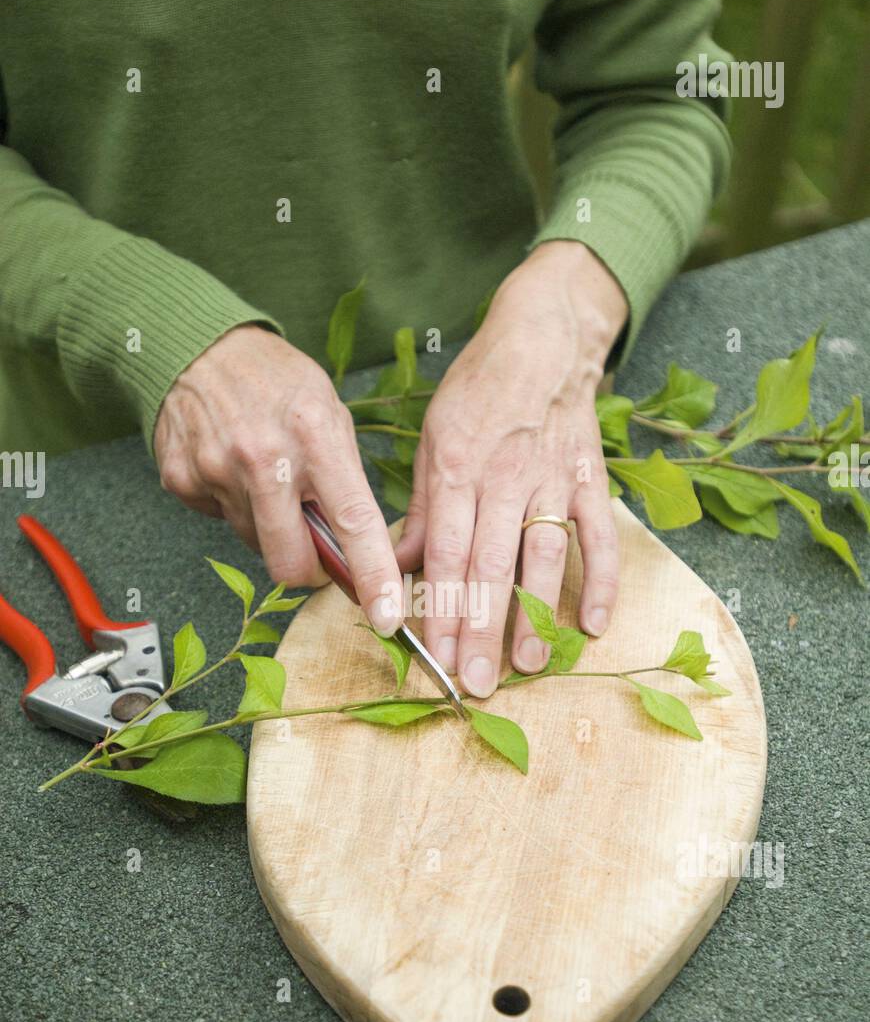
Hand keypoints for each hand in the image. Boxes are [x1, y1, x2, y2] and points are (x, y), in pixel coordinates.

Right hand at [154, 325, 402, 634]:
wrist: (200, 346)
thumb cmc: (277, 382)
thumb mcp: (329, 413)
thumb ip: (343, 480)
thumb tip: (353, 549)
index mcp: (315, 436)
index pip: (353, 522)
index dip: (371, 575)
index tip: (386, 617)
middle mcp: (264, 457)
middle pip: (289, 561)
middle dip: (306, 571)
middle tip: (312, 553)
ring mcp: (217, 470)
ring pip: (255, 542)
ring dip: (268, 527)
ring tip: (265, 479)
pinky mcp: (183, 480)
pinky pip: (219, 521)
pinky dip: (231, 506)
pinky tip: (232, 468)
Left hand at [395, 241, 628, 696]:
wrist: (542, 337)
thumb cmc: (479, 389)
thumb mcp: (434, 436)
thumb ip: (423, 506)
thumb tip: (403, 563)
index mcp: (457, 469)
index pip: (446, 554)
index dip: (440, 609)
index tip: (434, 656)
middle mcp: (504, 479)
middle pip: (490, 568)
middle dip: (481, 630)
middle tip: (475, 684)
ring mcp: (552, 481)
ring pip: (542, 559)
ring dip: (535, 616)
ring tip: (527, 667)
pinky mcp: (590, 480)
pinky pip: (600, 536)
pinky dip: (602, 580)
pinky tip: (595, 624)